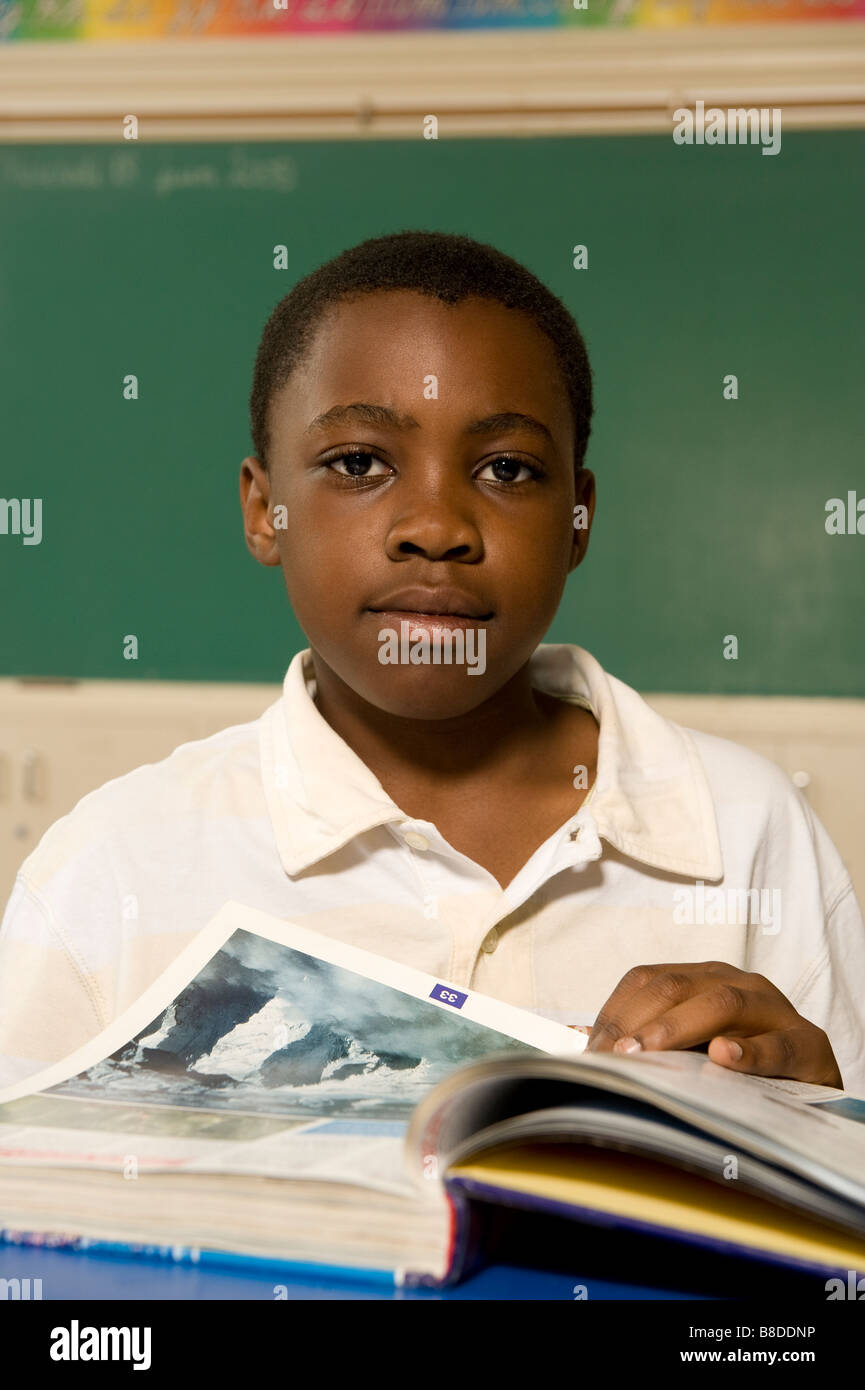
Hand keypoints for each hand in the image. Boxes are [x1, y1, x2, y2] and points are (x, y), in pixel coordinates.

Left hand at [586, 961, 841, 1086]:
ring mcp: (774, 1009)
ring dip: (679, 1028)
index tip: (591, 1050)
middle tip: (613, 1056)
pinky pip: (778, 1043)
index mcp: (704, 979)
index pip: (648, 981)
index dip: (615, 1013)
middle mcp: (737, 983)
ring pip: (723, 1003)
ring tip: (648, 1053)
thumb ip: (646, 1042)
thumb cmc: (741, 1063)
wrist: (813, 1082)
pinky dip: (750, 1050)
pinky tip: (724, 1058)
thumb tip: (583, 1041)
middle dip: (638, 1021)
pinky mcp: (808, 1043)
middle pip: (677, 987)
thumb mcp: (691, 1049)